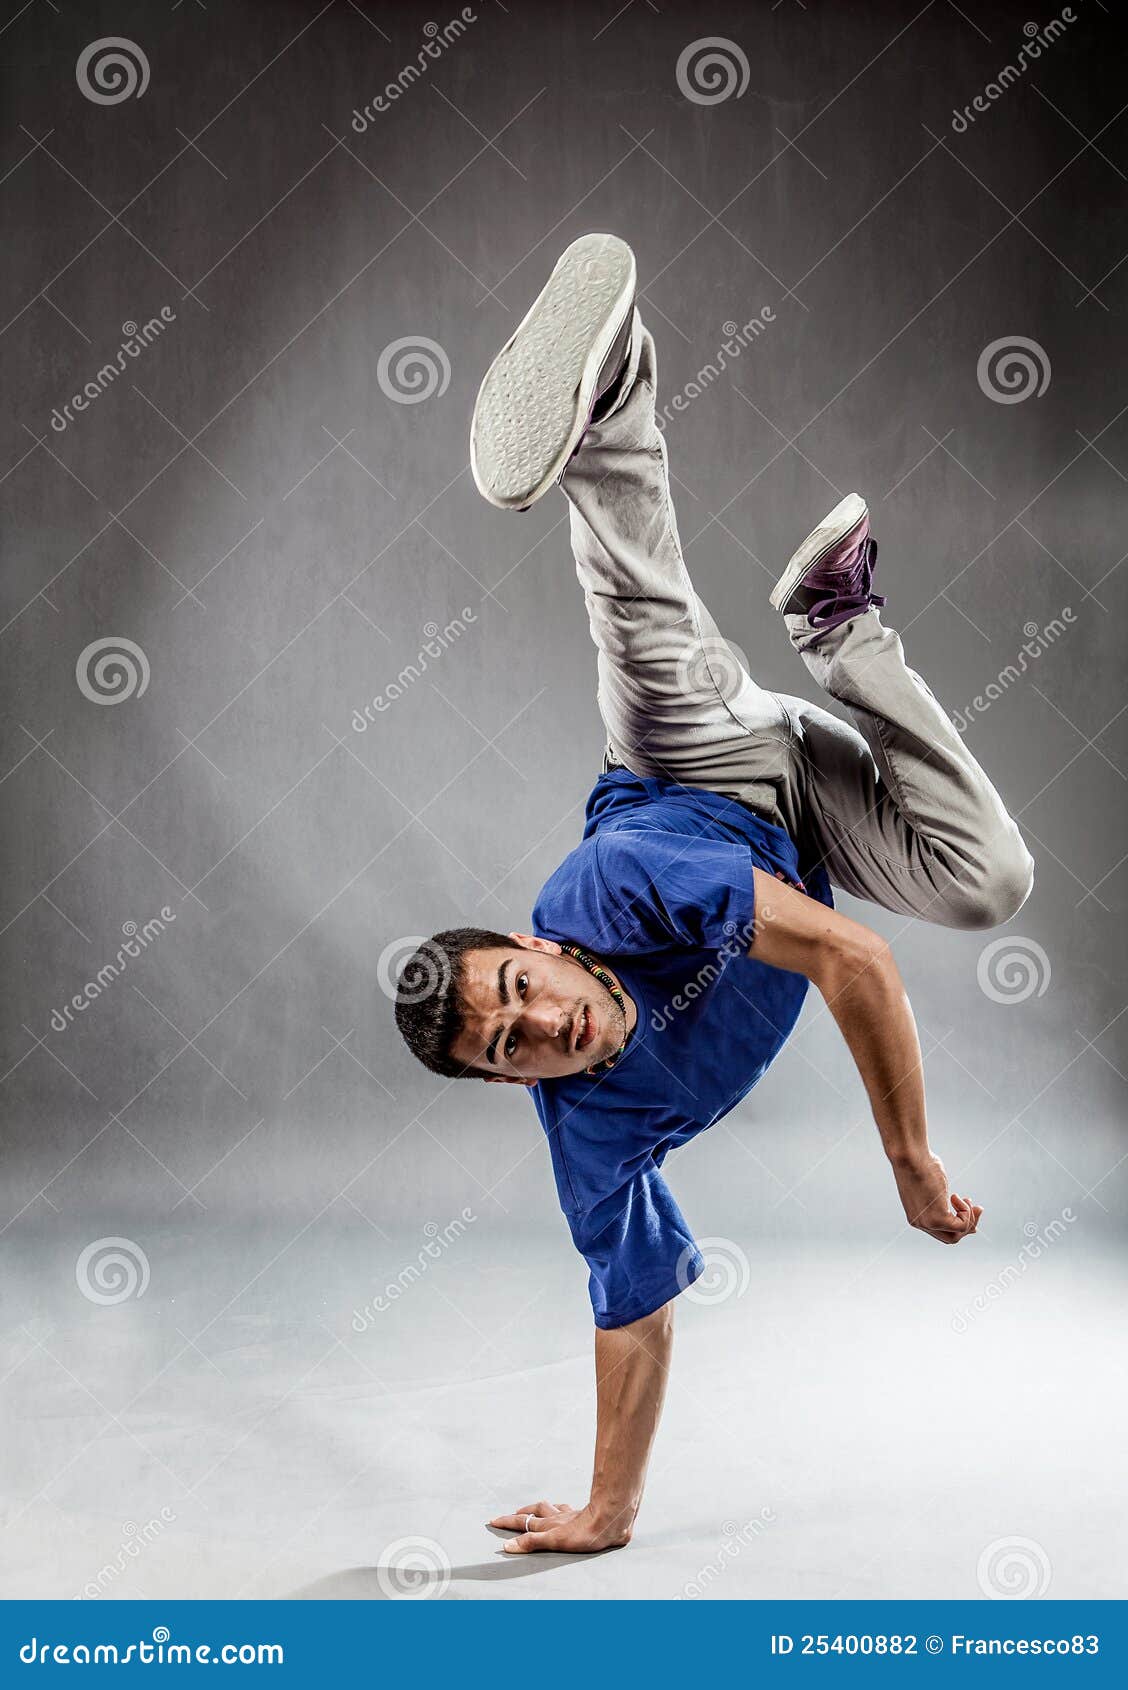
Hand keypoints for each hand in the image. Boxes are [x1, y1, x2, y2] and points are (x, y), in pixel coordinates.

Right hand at [488, 1498, 632, 1554]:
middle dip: (521, 1514)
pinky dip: (561, 1509)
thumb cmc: (586, 1533)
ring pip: (550, 1508)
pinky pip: (567, 1509)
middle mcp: (557, 1518)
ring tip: (534, 1509)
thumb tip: (508, 1545)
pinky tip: (565, 1509)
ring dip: (539, 1508)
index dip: (507, 1522)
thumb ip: (532, 1543)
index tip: (493, 1520)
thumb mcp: (555, 1541)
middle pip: (534, 1512)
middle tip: (511, 1515)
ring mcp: (570, 1515)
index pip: (522, 1523)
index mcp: (548, 1525)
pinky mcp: (584, 1515)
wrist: (612, 1519)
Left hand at [893, 1153, 981, 1243]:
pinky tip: (955, 1196)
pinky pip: (961, 1225)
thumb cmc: (920, 1162)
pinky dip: (966, 1211)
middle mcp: (920, 1223)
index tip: (969, 1206)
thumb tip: (962, 1202)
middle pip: (950, 1238)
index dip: (958, 1223)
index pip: (941, 1231)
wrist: (908, 1156)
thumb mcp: (933, 1183)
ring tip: (966, 1198)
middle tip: (978, 1207)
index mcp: (917, 1216)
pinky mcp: (936, 1219)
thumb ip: (942, 1197)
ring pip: (957, 1235)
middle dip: (968, 1225)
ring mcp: (927, 1223)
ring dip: (969, 1217)